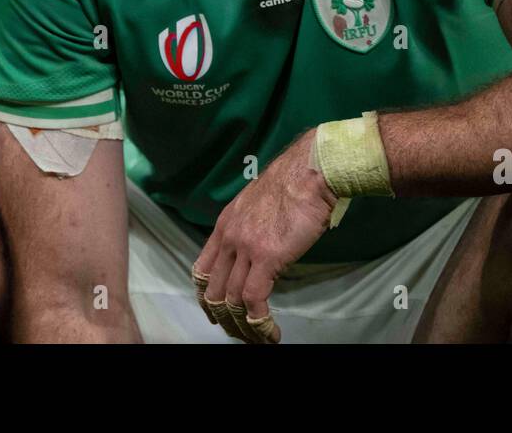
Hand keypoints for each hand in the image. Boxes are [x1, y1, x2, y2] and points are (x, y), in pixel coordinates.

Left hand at [191, 130, 337, 342]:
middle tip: (238, 333)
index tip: (215, 312)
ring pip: (231, 300)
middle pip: (213, 290)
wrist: (310, 171)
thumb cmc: (294, 184)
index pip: (202, 269)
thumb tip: (258, 251)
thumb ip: (251, 229)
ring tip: (258, 339)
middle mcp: (228, 238)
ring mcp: (245, 248)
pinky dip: (260, 323)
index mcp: (224, 225)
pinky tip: (270, 333)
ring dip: (244, 327)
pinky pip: (254, 300)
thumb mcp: (258, 205)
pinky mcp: (267, 258)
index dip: (206, 296)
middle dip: (223, 318)